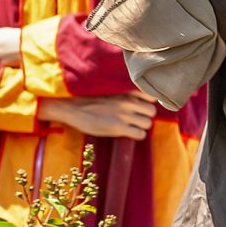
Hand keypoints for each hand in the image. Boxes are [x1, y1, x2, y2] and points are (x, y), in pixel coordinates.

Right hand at [39, 93, 158, 139]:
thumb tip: (139, 100)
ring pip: (148, 123)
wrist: (73, 107)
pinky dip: (137, 135)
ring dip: (142, 127)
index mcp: (126, 92)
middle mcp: (128, 102)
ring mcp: (124, 115)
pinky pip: (139, 134)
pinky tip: (129, 133)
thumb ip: (126, 94)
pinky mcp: (118, 128)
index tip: (143, 107)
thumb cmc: (90, 99)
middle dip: (146, 116)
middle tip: (137, 119)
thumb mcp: (111, 91)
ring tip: (133, 127)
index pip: (151, 97)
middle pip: (152, 111)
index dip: (148, 104)